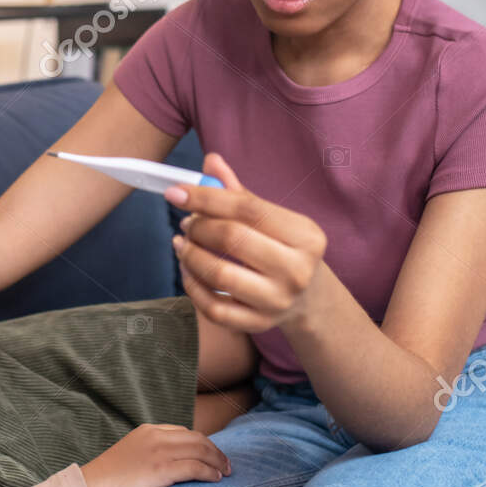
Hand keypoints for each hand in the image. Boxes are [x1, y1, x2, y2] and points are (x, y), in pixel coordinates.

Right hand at [79, 424, 230, 486]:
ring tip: (226, 472)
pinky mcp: (162, 469)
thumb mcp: (129, 454)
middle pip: (197, 438)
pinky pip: (195, 467)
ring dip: (218, 461)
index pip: (184, 432)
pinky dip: (209, 472)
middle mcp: (156, 436)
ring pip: (200, 450)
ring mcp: (160, 452)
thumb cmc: (108, 479)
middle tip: (227, 464)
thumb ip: (148, 453)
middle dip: (216, 451)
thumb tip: (166, 466)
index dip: (202, 443)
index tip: (211, 455)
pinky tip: (215, 479)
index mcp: (148, 430)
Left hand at [167, 152, 330, 333]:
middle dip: (198, 227)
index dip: (206, 198)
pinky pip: (213, 308)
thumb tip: (210, 161)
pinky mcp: (259, 324)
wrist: (310, 299)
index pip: (247, 209)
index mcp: (305, 236)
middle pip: (232, 239)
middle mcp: (297, 270)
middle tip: (186, 223)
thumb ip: (240, 193)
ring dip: (190, 256)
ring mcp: (278, 301)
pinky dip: (192, 287)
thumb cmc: (285, 249)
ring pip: (218, 275)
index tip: (175, 192)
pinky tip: (188, 271)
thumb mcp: (274, 219)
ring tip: (182, 244)